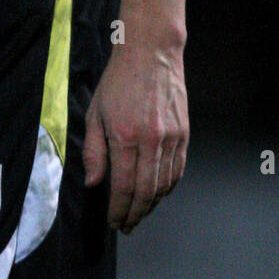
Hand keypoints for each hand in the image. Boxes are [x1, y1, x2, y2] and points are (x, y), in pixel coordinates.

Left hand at [82, 36, 188, 233]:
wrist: (150, 52)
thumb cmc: (118, 80)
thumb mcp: (95, 112)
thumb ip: (94, 151)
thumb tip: (94, 183)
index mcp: (125, 136)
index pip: (124, 187)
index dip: (118, 210)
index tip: (114, 222)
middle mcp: (151, 141)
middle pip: (146, 192)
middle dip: (135, 214)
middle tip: (127, 226)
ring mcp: (171, 138)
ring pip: (164, 185)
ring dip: (152, 205)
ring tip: (140, 213)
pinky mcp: (184, 133)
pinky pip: (178, 169)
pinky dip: (168, 187)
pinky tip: (158, 192)